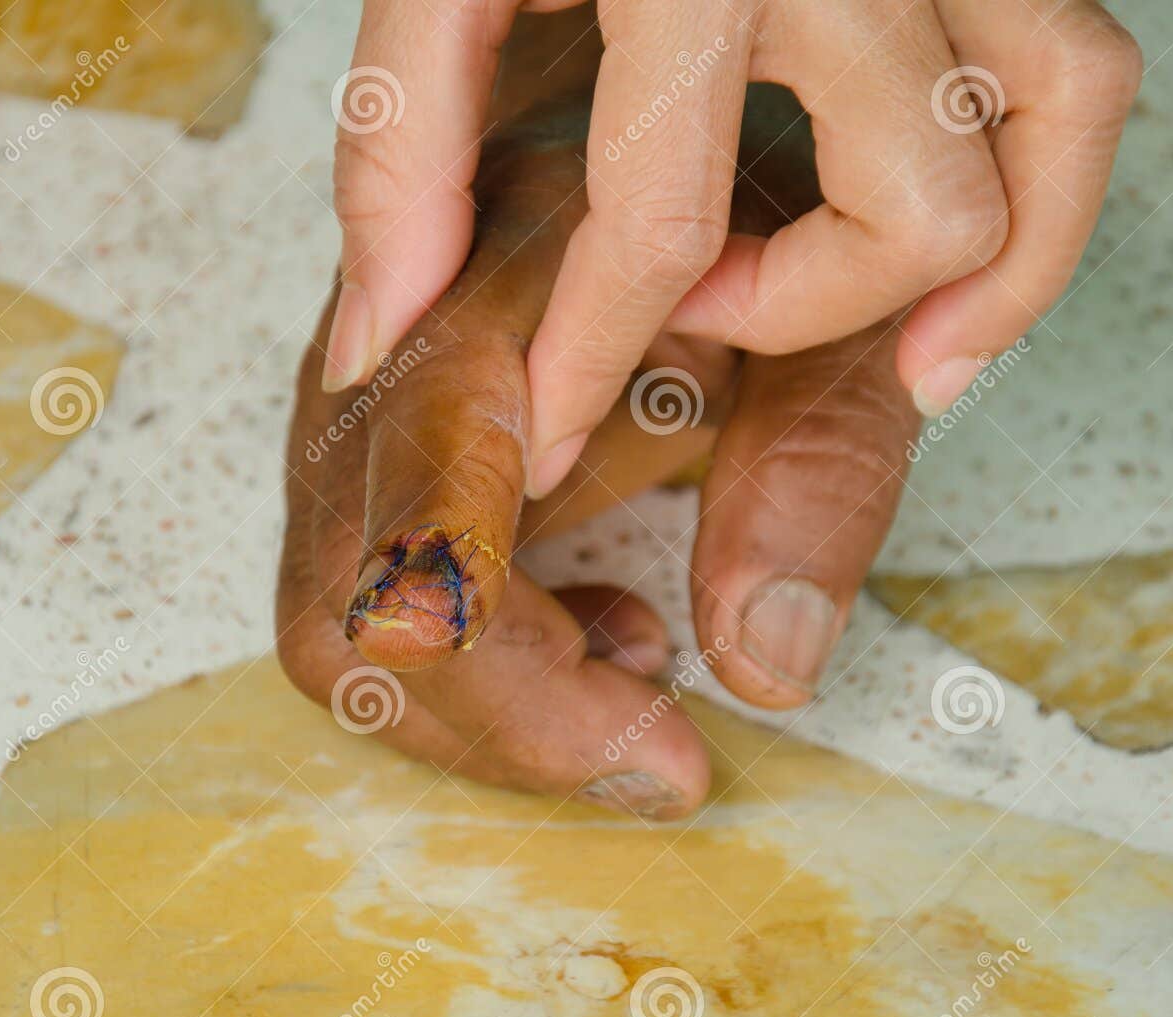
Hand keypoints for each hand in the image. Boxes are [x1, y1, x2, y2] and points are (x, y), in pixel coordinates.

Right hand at [278, 88, 915, 818]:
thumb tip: (758, 669)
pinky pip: (360, 583)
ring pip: (333, 617)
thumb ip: (813, 473)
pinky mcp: (375, 423)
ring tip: (632, 669)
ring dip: (480, 701)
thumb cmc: (765, 200)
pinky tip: (603, 624)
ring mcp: (362, 389)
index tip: (665, 756)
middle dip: (499, 726)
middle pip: (347, 612)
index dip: (527, 691)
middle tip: (654, 758)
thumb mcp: (838, 320)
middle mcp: (390, 348)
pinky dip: (474, 652)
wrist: (682, 102)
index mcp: (496, 303)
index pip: (427, 542)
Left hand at [323, 1, 1139, 496]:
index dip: (594, 356)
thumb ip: (402, 141)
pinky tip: (969, 278)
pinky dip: (1051, 190)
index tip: (550, 425)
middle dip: (795, 305)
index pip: (663, 222)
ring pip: (1047, 134)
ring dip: (981, 276)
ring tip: (907, 358)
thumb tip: (390, 321)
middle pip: (908, 212)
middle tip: (698, 305)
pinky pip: (1080, 73)